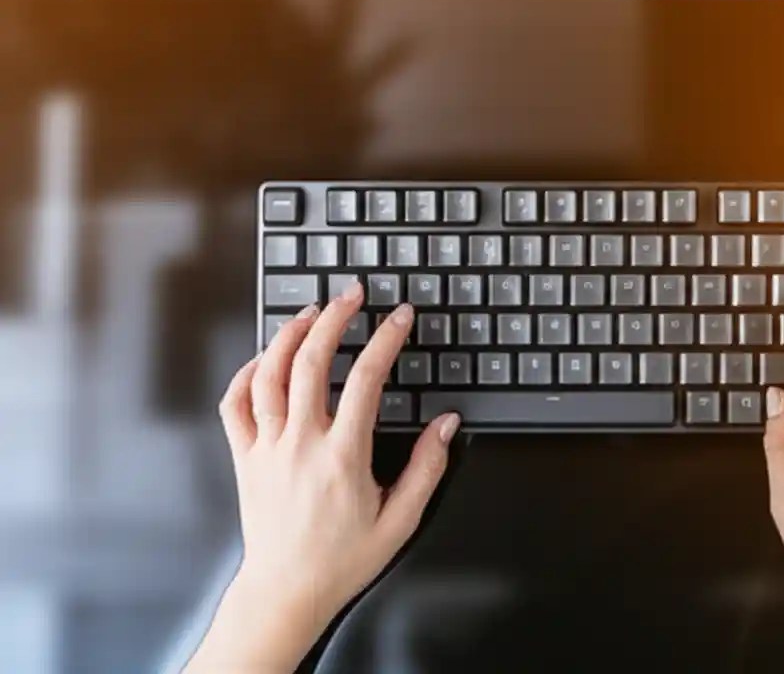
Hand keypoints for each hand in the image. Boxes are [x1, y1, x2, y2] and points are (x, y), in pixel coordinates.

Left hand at [186, 283, 458, 673]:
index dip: (385, 340)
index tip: (399, 318)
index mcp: (342, 457)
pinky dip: (245, 374)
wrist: (287, 590)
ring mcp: (267, 448)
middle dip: (333, 318)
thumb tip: (445, 425)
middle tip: (351, 296)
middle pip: (309, 362)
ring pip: (268, 375)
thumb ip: (426, 468)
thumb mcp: (400, 520)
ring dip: (289, 335)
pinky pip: (234, 405)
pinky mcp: (245, 458)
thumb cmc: (340, 559)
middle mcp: (300, 445)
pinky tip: (262, 359)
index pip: (365, 380)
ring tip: (310, 312)